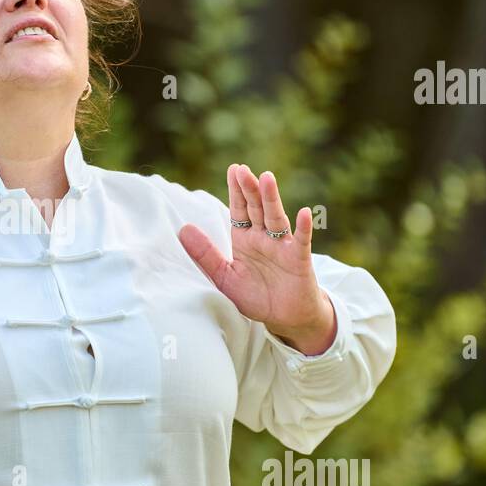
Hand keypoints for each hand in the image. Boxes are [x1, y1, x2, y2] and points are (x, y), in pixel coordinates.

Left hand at [178, 164, 335, 355]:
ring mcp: (282, 247)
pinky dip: (303, 227)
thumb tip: (183, 229)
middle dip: (249, 189)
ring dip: (272, 199)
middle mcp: (264, 238)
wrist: (285, 317)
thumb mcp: (224, 277)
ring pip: (276, 218)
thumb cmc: (256, 295)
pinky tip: (303, 213)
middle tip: (242, 170)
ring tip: (267, 178)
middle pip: (256, 208)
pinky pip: (301, 241)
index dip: (236, 191)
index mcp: (245, 239)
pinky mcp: (299, 260)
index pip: (239, 210)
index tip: (233, 169)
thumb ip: (205, 255)